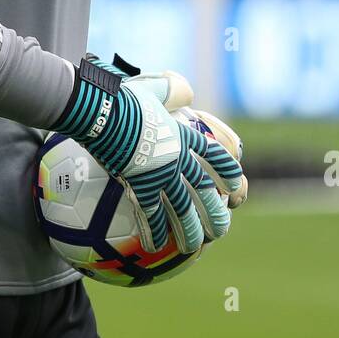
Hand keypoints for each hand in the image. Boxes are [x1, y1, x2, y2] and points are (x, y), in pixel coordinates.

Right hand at [55, 58, 244, 253]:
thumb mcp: (152, 90)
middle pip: (202, 189)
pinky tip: (155, 247)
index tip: (235, 187)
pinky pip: (150, 214)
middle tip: (221, 229)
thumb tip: (186, 90)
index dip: (226, 171)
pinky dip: (154, 231)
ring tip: (196, 247)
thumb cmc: (123, 98)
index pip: (213, 155)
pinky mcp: (139, 185)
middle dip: (214, 211)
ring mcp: (160, 173)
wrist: (103, 112)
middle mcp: (177, 158)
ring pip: (182, 207)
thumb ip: (170, 90)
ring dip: (190, 230)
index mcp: (182, 136)